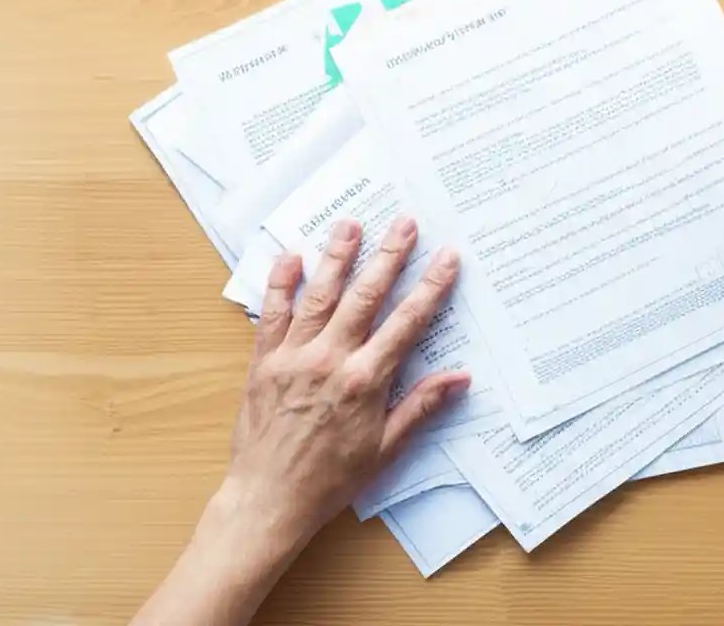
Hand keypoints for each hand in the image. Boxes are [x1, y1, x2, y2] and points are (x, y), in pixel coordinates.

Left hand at [134, 215, 467, 625]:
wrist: (268, 499)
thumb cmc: (329, 480)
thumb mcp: (385, 449)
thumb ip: (421, 406)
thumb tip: (460, 378)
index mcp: (364, 382)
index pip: (407, 323)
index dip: (431, 287)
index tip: (447, 258)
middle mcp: (329, 360)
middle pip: (366, 296)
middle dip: (389, 256)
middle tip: (405, 223)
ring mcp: (293, 357)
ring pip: (319, 295)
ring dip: (337, 257)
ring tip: (351, 224)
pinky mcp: (263, 362)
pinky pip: (272, 314)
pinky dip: (281, 283)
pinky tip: (291, 257)